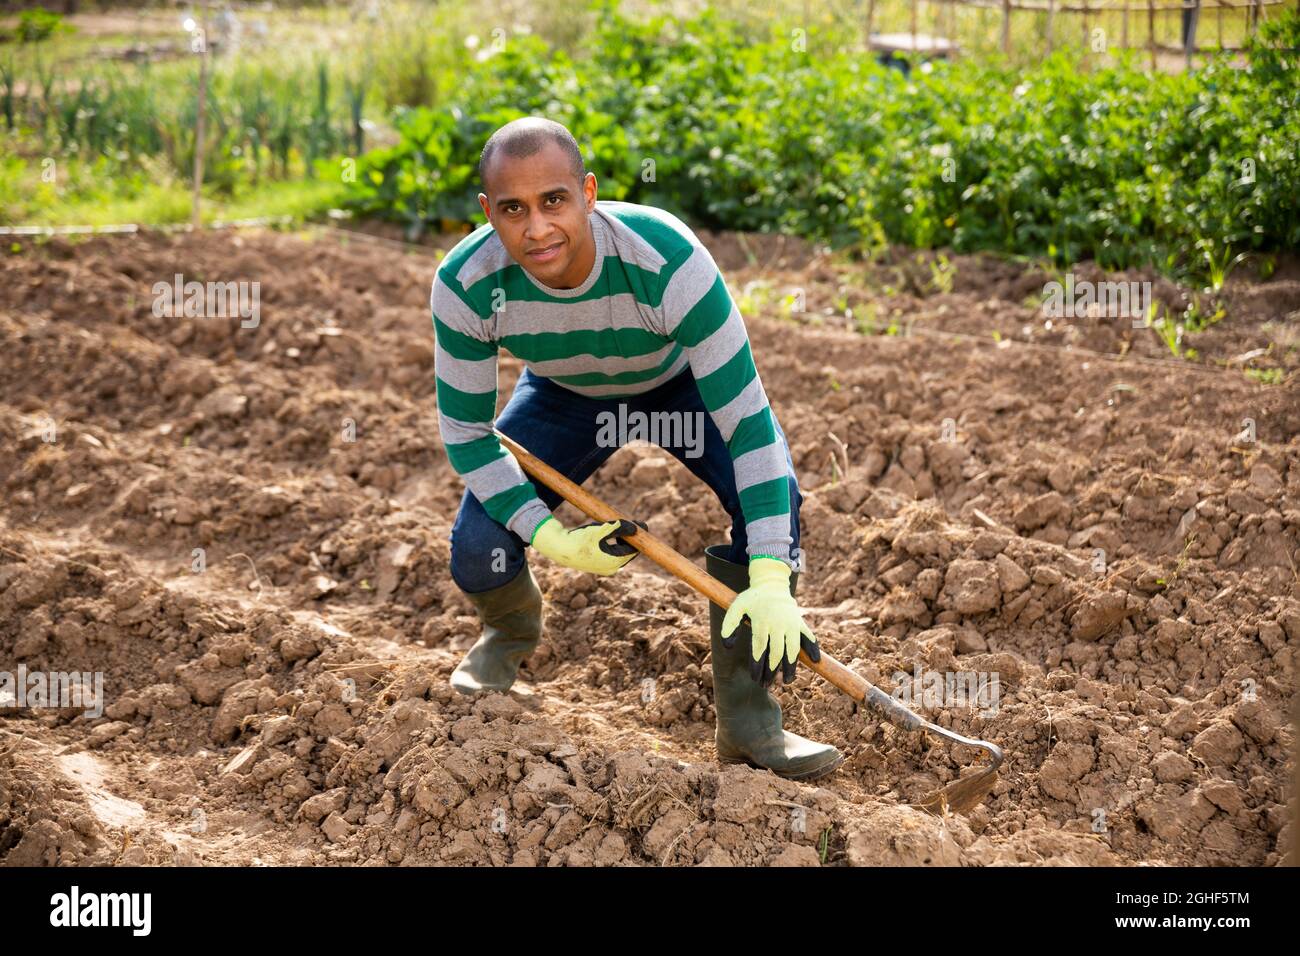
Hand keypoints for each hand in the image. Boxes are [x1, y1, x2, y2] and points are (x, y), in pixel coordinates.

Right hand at [530, 516, 644, 574]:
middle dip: (630, 537)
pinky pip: (613, 555)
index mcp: (614, 562)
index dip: (639, 536)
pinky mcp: (599, 566)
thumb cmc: (580, 539)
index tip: (643, 525)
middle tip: (632, 523)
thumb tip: (637, 528)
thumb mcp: (601, 531)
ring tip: (617, 527)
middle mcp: (612, 569)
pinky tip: (609, 535)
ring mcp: (605, 569)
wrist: (561, 549)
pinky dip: (614, 544)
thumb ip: (620, 528)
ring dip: (622, 540)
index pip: (633, 549)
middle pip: (628, 551)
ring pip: (621, 552)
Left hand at [721, 557, 818, 685]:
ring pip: (793, 649)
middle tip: (766, 685)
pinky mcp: (801, 623)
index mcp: (762, 621)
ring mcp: (792, 624)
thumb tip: (727, 646)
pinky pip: (809, 637)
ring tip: (786, 681)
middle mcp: (778, 624)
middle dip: (771, 671)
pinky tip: (814, 661)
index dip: (758, 665)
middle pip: (776, 653)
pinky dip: (813, 648)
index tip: (755, 678)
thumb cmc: (752, 599)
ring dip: (791, 666)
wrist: (772, 585)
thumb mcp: (736, 607)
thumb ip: (728, 625)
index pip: (760, 648)